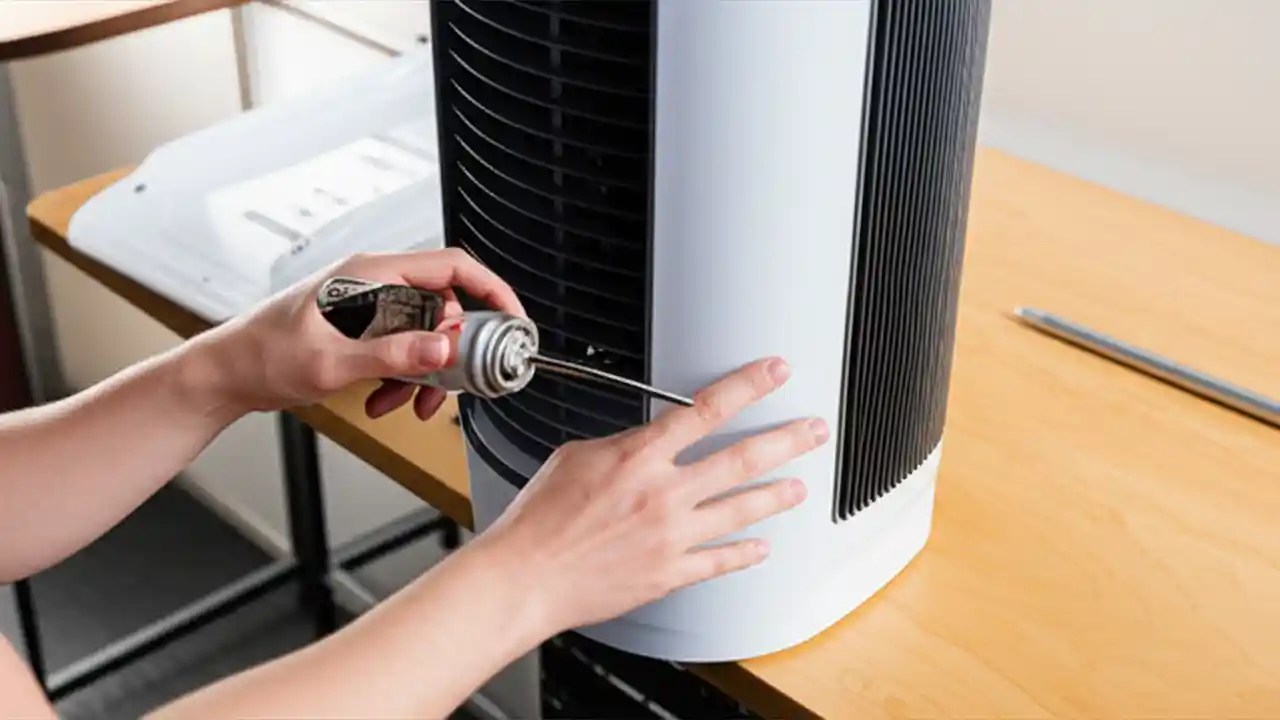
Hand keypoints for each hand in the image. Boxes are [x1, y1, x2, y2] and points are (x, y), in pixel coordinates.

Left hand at [192, 248, 524, 417]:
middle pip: (443, 306)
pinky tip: (389, 400)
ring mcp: (370, 307)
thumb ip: (393, 353)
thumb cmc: (262, 356)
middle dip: (453, 350)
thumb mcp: (332, 362)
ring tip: (412, 401)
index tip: (511, 319)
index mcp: (371, 274)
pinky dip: (406, 377)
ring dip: (428, 371)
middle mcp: (374, 284)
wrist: (227, 374)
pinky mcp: (364, 330)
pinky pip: (405, 349)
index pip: (451, 266)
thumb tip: (443, 346)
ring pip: (426, 334)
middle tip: (453, 380)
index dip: (490, 289)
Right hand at [470, 357, 826, 634]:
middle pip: (740, 458)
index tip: (774, 373)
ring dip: (777, 494)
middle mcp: (663, 493)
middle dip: (785, 440)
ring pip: (741, 508)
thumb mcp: (576, 457)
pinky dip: (745, 553)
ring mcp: (671, 535)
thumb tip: (648, 441)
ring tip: (798, 487)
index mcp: (639, 457)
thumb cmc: (540, 519)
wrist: (526, 576)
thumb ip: (623, 445)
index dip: (748, 386)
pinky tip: (761, 547)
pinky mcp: (669, 573)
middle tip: (813, 431)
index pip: (706, 410)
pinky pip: (720, 560)